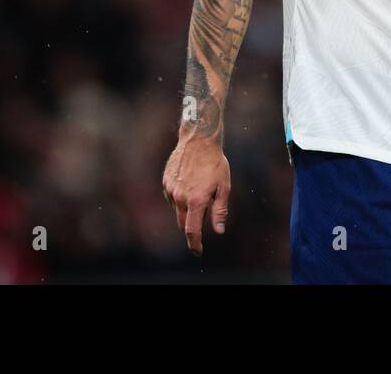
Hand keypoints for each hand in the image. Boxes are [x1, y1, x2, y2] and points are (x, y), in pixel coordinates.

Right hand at [162, 134, 231, 254]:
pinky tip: (189, 186)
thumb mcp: (224, 187)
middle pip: (183, 224)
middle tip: (199, 231)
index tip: (198, 251)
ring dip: (186, 211)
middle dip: (190, 230)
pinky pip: (172, 198)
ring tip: (199, 194)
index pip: (192, 230)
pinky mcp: (165, 182)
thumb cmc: (215, 163)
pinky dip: (180, 199)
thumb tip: (219, 231)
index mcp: (196, 200)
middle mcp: (180, 197)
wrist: (198, 140)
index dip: (195, 244)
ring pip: (177, 210)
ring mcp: (170, 190)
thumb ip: (220, 210)